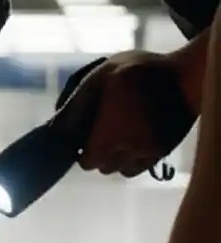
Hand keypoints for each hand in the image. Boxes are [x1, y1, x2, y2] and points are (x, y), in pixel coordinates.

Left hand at [64, 50, 195, 177]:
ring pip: (122, 169)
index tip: (84, 136)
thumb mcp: (98, 79)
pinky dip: (134, 158)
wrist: (187, 75)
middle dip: (98, 153)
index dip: (82, 151)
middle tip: (101, 130)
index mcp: (108, 136)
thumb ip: (75, 106)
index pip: (87, 163)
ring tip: (119, 133)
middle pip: (104, 167)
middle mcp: (128, 150)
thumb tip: (55, 127)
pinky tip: (135, 137)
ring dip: (116, 158)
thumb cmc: (138, 72)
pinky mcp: (164, 150)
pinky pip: (142, 166)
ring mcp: (149, 152)